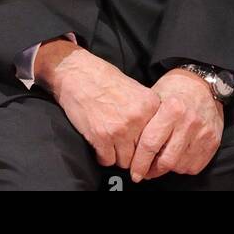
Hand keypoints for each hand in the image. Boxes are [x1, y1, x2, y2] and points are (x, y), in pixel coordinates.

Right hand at [38, 42, 162, 171]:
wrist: (75, 72)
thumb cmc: (102, 78)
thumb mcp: (133, 88)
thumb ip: (146, 111)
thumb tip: (153, 136)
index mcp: (150, 104)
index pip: (158, 139)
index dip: (148, 147)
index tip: (141, 150)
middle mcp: (138, 118)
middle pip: (142, 153)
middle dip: (131, 153)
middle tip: (122, 148)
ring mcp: (120, 128)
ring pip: (125, 161)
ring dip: (117, 156)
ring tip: (109, 144)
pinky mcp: (101, 136)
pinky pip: (107, 160)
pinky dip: (102, 156)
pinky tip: (98, 144)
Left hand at [128, 67, 224, 182]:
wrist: (204, 84)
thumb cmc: (174, 89)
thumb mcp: (155, 95)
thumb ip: (145, 119)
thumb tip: (129, 146)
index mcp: (172, 109)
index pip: (151, 143)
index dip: (140, 162)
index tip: (134, 173)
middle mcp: (189, 122)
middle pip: (167, 160)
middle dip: (152, 171)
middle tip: (145, 172)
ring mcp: (203, 134)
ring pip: (180, 166)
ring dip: (167, 170)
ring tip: (159, 163)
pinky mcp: (213, 142)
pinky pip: (195, 166)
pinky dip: (182, 167)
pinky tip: (175, 159)